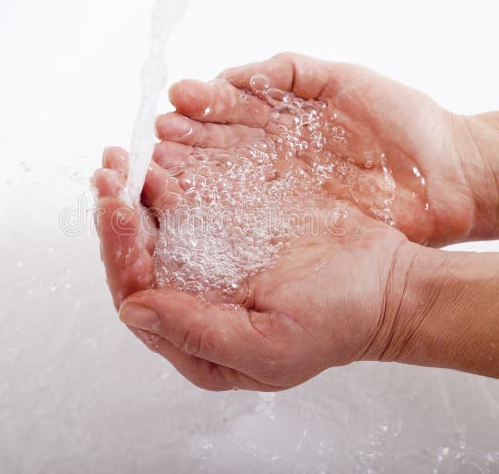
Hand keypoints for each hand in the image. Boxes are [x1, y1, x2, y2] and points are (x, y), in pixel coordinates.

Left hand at [93, 147, 424, 390]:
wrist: (390, 283)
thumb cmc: (340, 321)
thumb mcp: (271, 346)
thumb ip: (198, 332)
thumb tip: (132, 309)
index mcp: (196, 338)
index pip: (136, 294)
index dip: (120, 253)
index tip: (118, 214)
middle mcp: (194, 297)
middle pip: (137, 256)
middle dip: (117, 215)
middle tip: (109, 173)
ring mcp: (212, 258)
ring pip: (156, 224)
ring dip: (135, 191)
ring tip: (124, 159)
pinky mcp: (232, 225)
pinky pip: (191, 199)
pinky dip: (172, 177)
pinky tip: (162, 153)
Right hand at [155, 52, 482, 245]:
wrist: (453, 178)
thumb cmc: (406, 126)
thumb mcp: (345, 82)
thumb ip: (291, 73)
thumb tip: (232, 77)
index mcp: (281, 124)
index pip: (227, 116)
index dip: (199, 112)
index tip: (173, 107)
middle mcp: (273, 162)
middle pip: (216, 154)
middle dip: (183, 149)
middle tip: (154, 147)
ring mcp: (281, 200)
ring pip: (224, 191)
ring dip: (189, 184)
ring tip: (159, 176)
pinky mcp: (295, 234)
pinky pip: (249, 228)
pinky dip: (217, 222)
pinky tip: (190, 213)